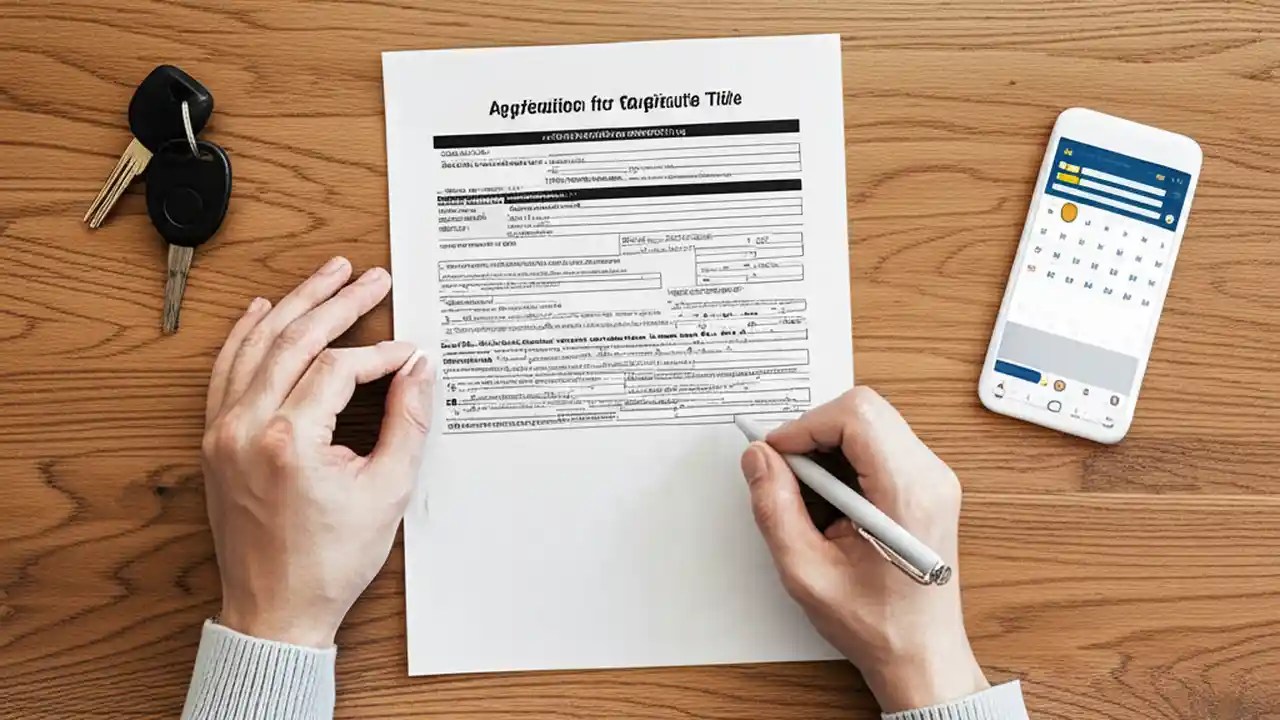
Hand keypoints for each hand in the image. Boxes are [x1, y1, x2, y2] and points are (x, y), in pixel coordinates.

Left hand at [201, 256, 433, 647]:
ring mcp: (224, 432)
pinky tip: (261, 311)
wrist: (276, 609)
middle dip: (338, 302)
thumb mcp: (386, 491)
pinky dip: (245, 336)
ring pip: (257, 346)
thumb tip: (418, 371)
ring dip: (294, 305)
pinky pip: (226, 371)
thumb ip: (407, 422)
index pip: (339, 367)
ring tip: (327, 276)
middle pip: (294, 340)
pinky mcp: (215, 441)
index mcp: (289, 440)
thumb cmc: (328, 563)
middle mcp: (247, 427)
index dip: (380, 353)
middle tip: (370, 278)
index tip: (408, 353)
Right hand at [740, 387, 987, 711]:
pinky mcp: (927, 484)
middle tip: (785, 471)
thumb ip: (776, 509)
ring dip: (828, 446)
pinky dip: (844, 458)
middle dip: (814, 431)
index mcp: (908, 496)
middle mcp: (930, 477)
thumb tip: (758, 458)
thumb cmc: (876, 625)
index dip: (805, 426)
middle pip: (865, 410)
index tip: (775, 454)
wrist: (923, 654)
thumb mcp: (807, 573)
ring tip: (808, 494)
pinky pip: (880, 443)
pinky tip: (831, 500)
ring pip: (871, 422)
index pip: (857, 416)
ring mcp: (934, 478)